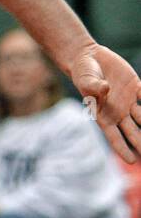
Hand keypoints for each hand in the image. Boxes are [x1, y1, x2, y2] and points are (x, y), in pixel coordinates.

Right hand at [70, 44, 140, 161]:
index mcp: (103, 115)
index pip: (114, 137)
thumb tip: (106, 88)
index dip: (123, 149)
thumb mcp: (84, 80)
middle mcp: (118, 112)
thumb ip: (93, 87)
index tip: (131, 161)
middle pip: (134, 133)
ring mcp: (129, 101)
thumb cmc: (82, 73)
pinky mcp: (136, 88)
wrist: (89, 56)